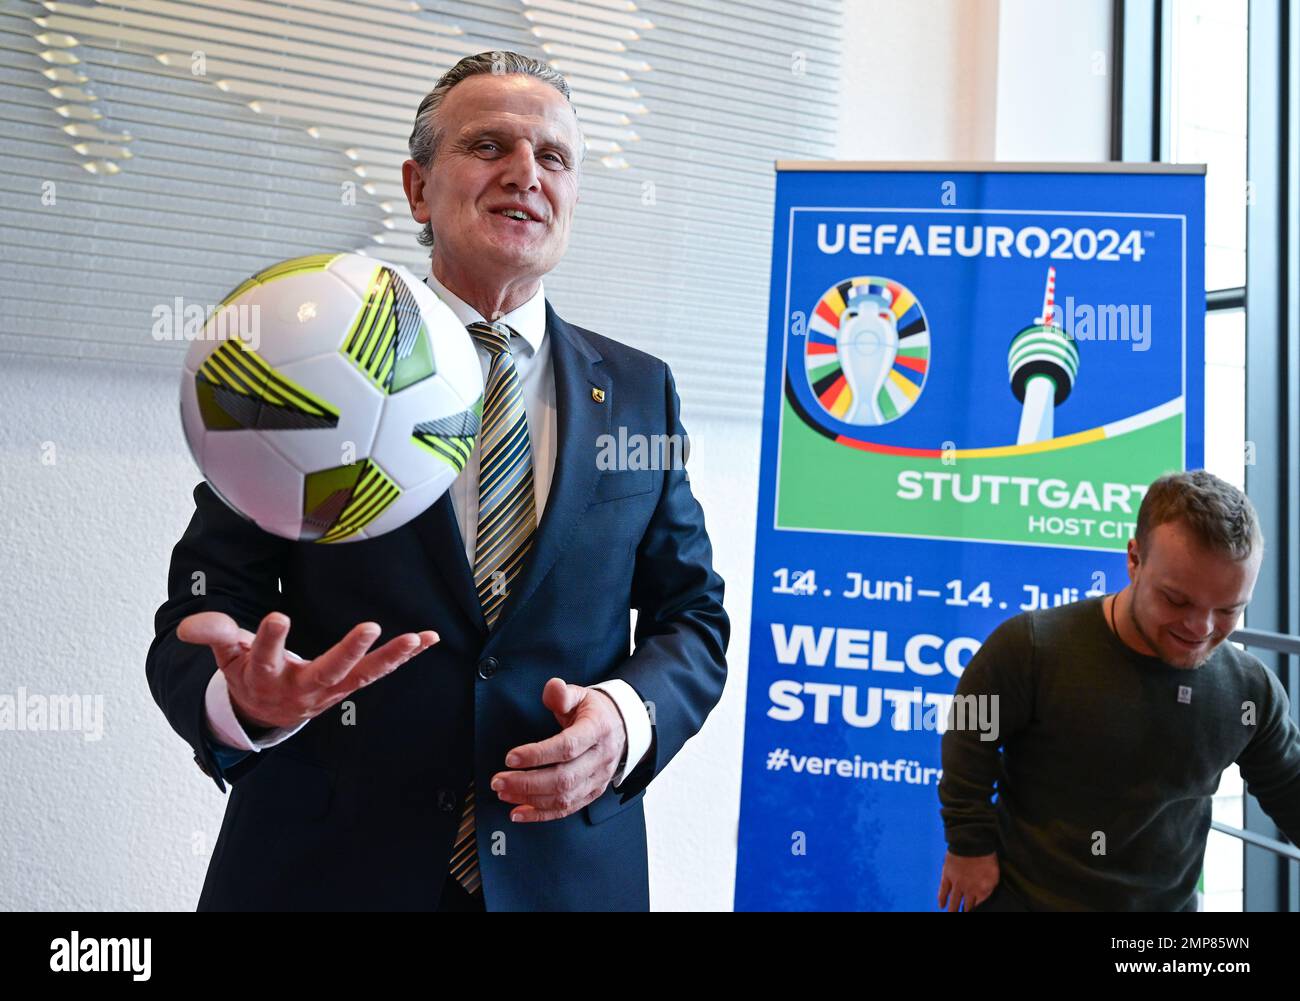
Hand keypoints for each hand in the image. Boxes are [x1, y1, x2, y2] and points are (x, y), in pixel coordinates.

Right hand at [177, 610, 437, 730]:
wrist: (264, 713)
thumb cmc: (247, 673)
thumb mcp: (224, 655)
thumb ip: (212, 634)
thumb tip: (188, 626)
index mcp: (263, 676)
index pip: (263, 657)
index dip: (268, 640)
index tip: (277, 617)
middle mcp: (300, 687)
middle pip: (325, 671)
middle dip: (348, 652)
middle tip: (369, 628)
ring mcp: (329, 690)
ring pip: (361, 677)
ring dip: (390, 658)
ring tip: (414, 639)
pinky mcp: (348, 687)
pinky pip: (379, 673)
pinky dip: (404, 657)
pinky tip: (428, 639)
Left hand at [491, 678, 627, 822]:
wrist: (622, 728)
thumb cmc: (596, 712)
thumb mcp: (581, 695)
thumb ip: (563, 694)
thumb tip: (553, 687)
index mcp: (597, 730)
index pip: (567, 747)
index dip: (538, 755)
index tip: (511, 757)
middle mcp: (600, 758)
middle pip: (564, 778)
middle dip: (527, 782)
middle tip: (499, 780)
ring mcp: (598, 779)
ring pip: (564, 797)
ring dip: (530, 798)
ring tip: (504, 792)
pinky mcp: (593, 793)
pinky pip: (567, 809)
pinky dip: (541, 814)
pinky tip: (519, 812)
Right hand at [937, 851, 999, 911]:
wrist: (972, 843)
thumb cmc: (987, 857)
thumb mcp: (994, 875)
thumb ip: (990, 888)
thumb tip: (986, 896)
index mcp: (982, 891)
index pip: (979, 908)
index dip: (977, 912)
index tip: (974, 913)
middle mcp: (969, 890)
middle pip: (967, 907)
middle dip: (965, 913)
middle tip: (962, 915)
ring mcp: (957, 883)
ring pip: (954, 902)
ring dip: (953, 911)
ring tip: (952, 915)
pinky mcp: (947, 875)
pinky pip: (943, 890)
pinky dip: (942, 899)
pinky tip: (941, 906)